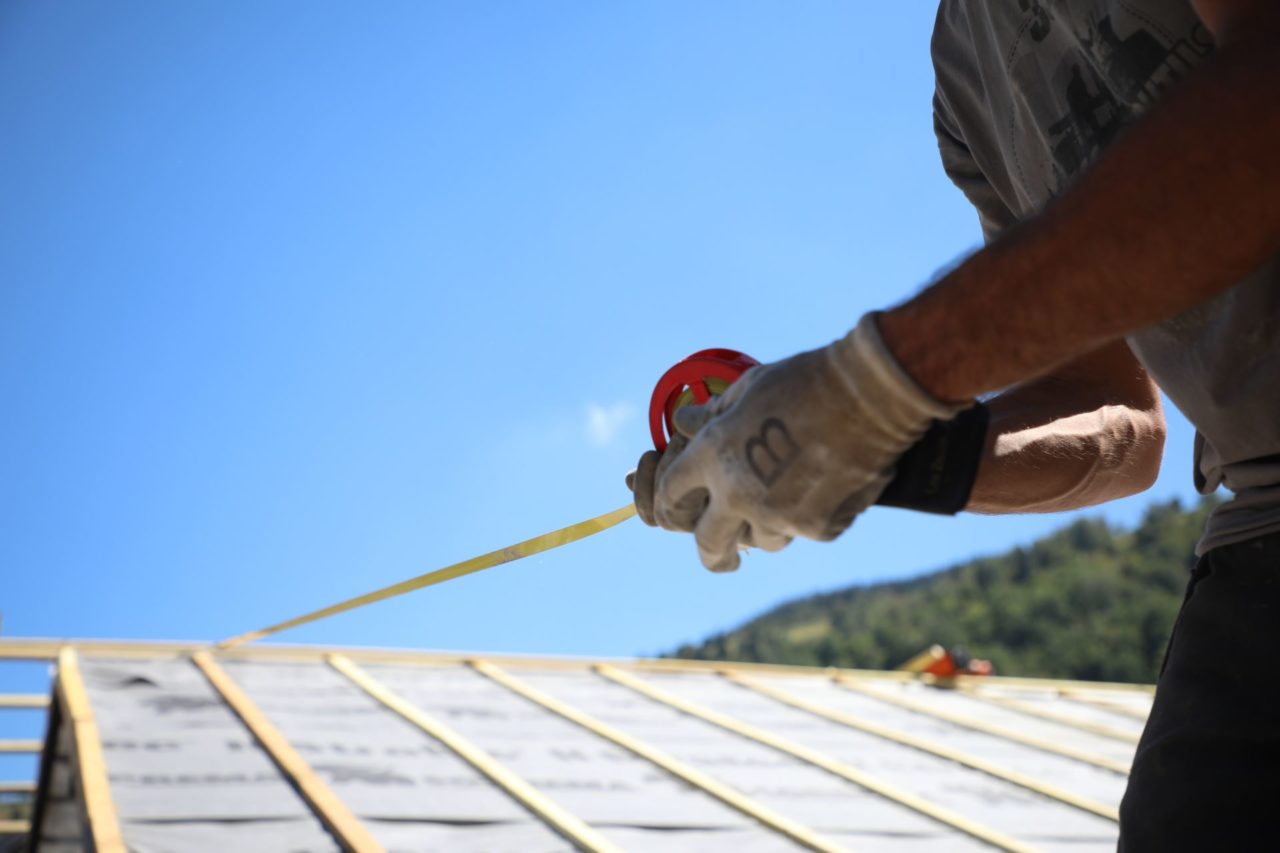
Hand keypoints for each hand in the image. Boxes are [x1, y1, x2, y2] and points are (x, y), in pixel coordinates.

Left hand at [629, 314, 967, 571]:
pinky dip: (805, 517)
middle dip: (711, 552)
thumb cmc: (805, 382)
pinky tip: (819, 488)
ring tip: (781, 504)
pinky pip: (803, 532)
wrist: (870, 395)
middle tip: (721, 555)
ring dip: (764, 528)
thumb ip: (713, 415)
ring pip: (761, 541)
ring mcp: (781, 516)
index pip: (670, 496)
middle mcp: (741, 495)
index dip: (669, 501)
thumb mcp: (749, 389)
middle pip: (708, 545)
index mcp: (714, 457)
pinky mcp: (819, 528)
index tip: (680, 504)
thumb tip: (682, 423)